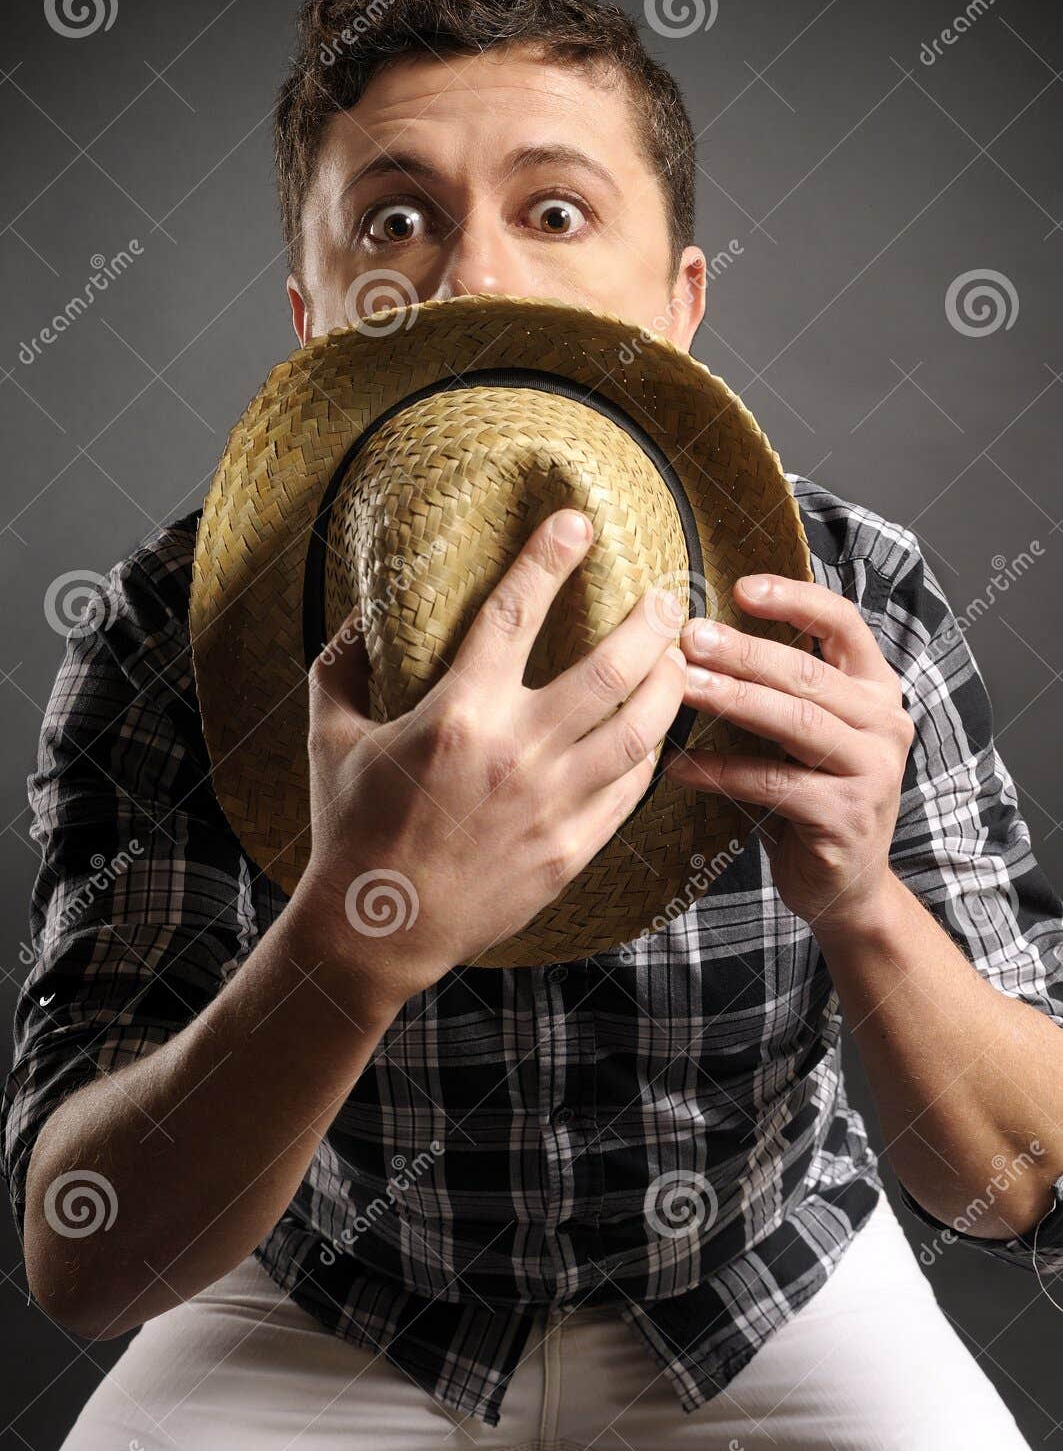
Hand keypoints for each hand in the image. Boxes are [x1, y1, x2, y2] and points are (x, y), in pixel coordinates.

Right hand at [299, 507, 689, 992]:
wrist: (378, 929)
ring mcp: (552, 805)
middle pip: (610, 666)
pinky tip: (656, 727)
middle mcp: (516, 753)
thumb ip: (343, 661)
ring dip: (669, 680)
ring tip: (678, 654)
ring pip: (641, 728)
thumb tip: (363, 605)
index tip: (578, 521)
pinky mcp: (572, 849)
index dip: (550, 556)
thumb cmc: (349, 826)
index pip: (516, 612)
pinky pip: (632, 788)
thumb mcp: (327, 733)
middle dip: (650, 619)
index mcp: (457, 714)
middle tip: (666, 592)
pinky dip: (651, 750)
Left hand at [662, 573, 914, 935]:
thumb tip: (699, 633)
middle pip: (808, 673)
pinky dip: (722, 773)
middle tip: (688, 637)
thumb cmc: (811, 795)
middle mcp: (885, 723)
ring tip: (680, 687)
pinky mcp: (845, 816)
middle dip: (743, 651)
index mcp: (876, 688)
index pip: (843, 623)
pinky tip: (678, 766)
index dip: (794, 599)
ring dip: (732, 700)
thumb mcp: (806, 732)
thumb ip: (782, 686)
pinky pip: (774, 784)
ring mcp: (872, 771)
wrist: (845, 886)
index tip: (740, 587)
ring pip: (795, 722)